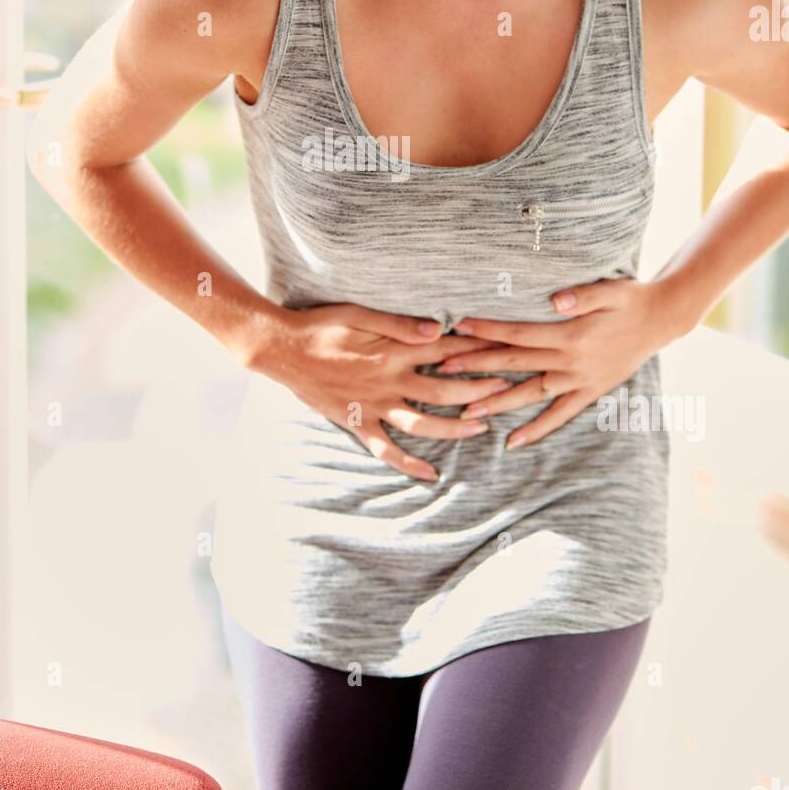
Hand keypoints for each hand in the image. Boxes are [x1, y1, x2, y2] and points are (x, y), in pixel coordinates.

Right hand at [248, 302, 514, 480]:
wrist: (281, 351)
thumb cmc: (319, 326)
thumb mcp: (358, 315)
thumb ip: (399, 325)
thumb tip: (438, 329)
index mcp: (391, 352)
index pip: (443, 349)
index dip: (475, 347)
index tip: (502, 346)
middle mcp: (388, 383)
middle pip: (444, 388)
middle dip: (478, 389)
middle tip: (508, 389)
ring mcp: (374, 407)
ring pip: (423, 424)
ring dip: (454, 428)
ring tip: (482, 428)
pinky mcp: (357, 423)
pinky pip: (386, 450)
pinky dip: (408, 464)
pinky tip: (430, 474)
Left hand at [431, 278, 681, 448]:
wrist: (661, 320)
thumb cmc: (631, 299)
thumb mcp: (610, 290)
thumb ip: (582, 295)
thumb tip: (554, 300)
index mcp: (570, 334)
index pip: (518, 333)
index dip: (486, 330)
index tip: (458, 327)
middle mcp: (570, 361)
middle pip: (515, 363)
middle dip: (477, 366)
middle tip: (443, 369)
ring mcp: (579, 380)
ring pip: (530, 394)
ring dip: (497, 402)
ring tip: (466, 411)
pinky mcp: (589, 392)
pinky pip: (559, 415)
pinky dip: (537, 429)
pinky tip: (513, 442)